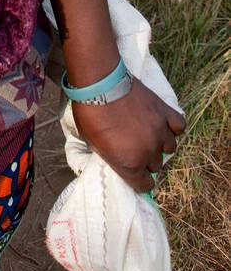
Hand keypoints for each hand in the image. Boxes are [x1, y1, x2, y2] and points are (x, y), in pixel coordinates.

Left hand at [72, 77, 185, 192]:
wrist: (100, 84)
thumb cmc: (90, 114)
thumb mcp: (92, 143)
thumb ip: (110, 155)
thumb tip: (117, 158)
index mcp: (130, 163)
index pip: (145, 186)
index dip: (140, 181)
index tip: (136, 174)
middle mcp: (148, 152)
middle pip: (155, 166)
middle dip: (146, 160)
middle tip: (136, 147)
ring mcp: (160, 132)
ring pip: (169, 148)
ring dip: (159, 144)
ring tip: (149, 135)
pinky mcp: (165, 113)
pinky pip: (179, 126)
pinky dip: (172, 127)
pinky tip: (163, 124)